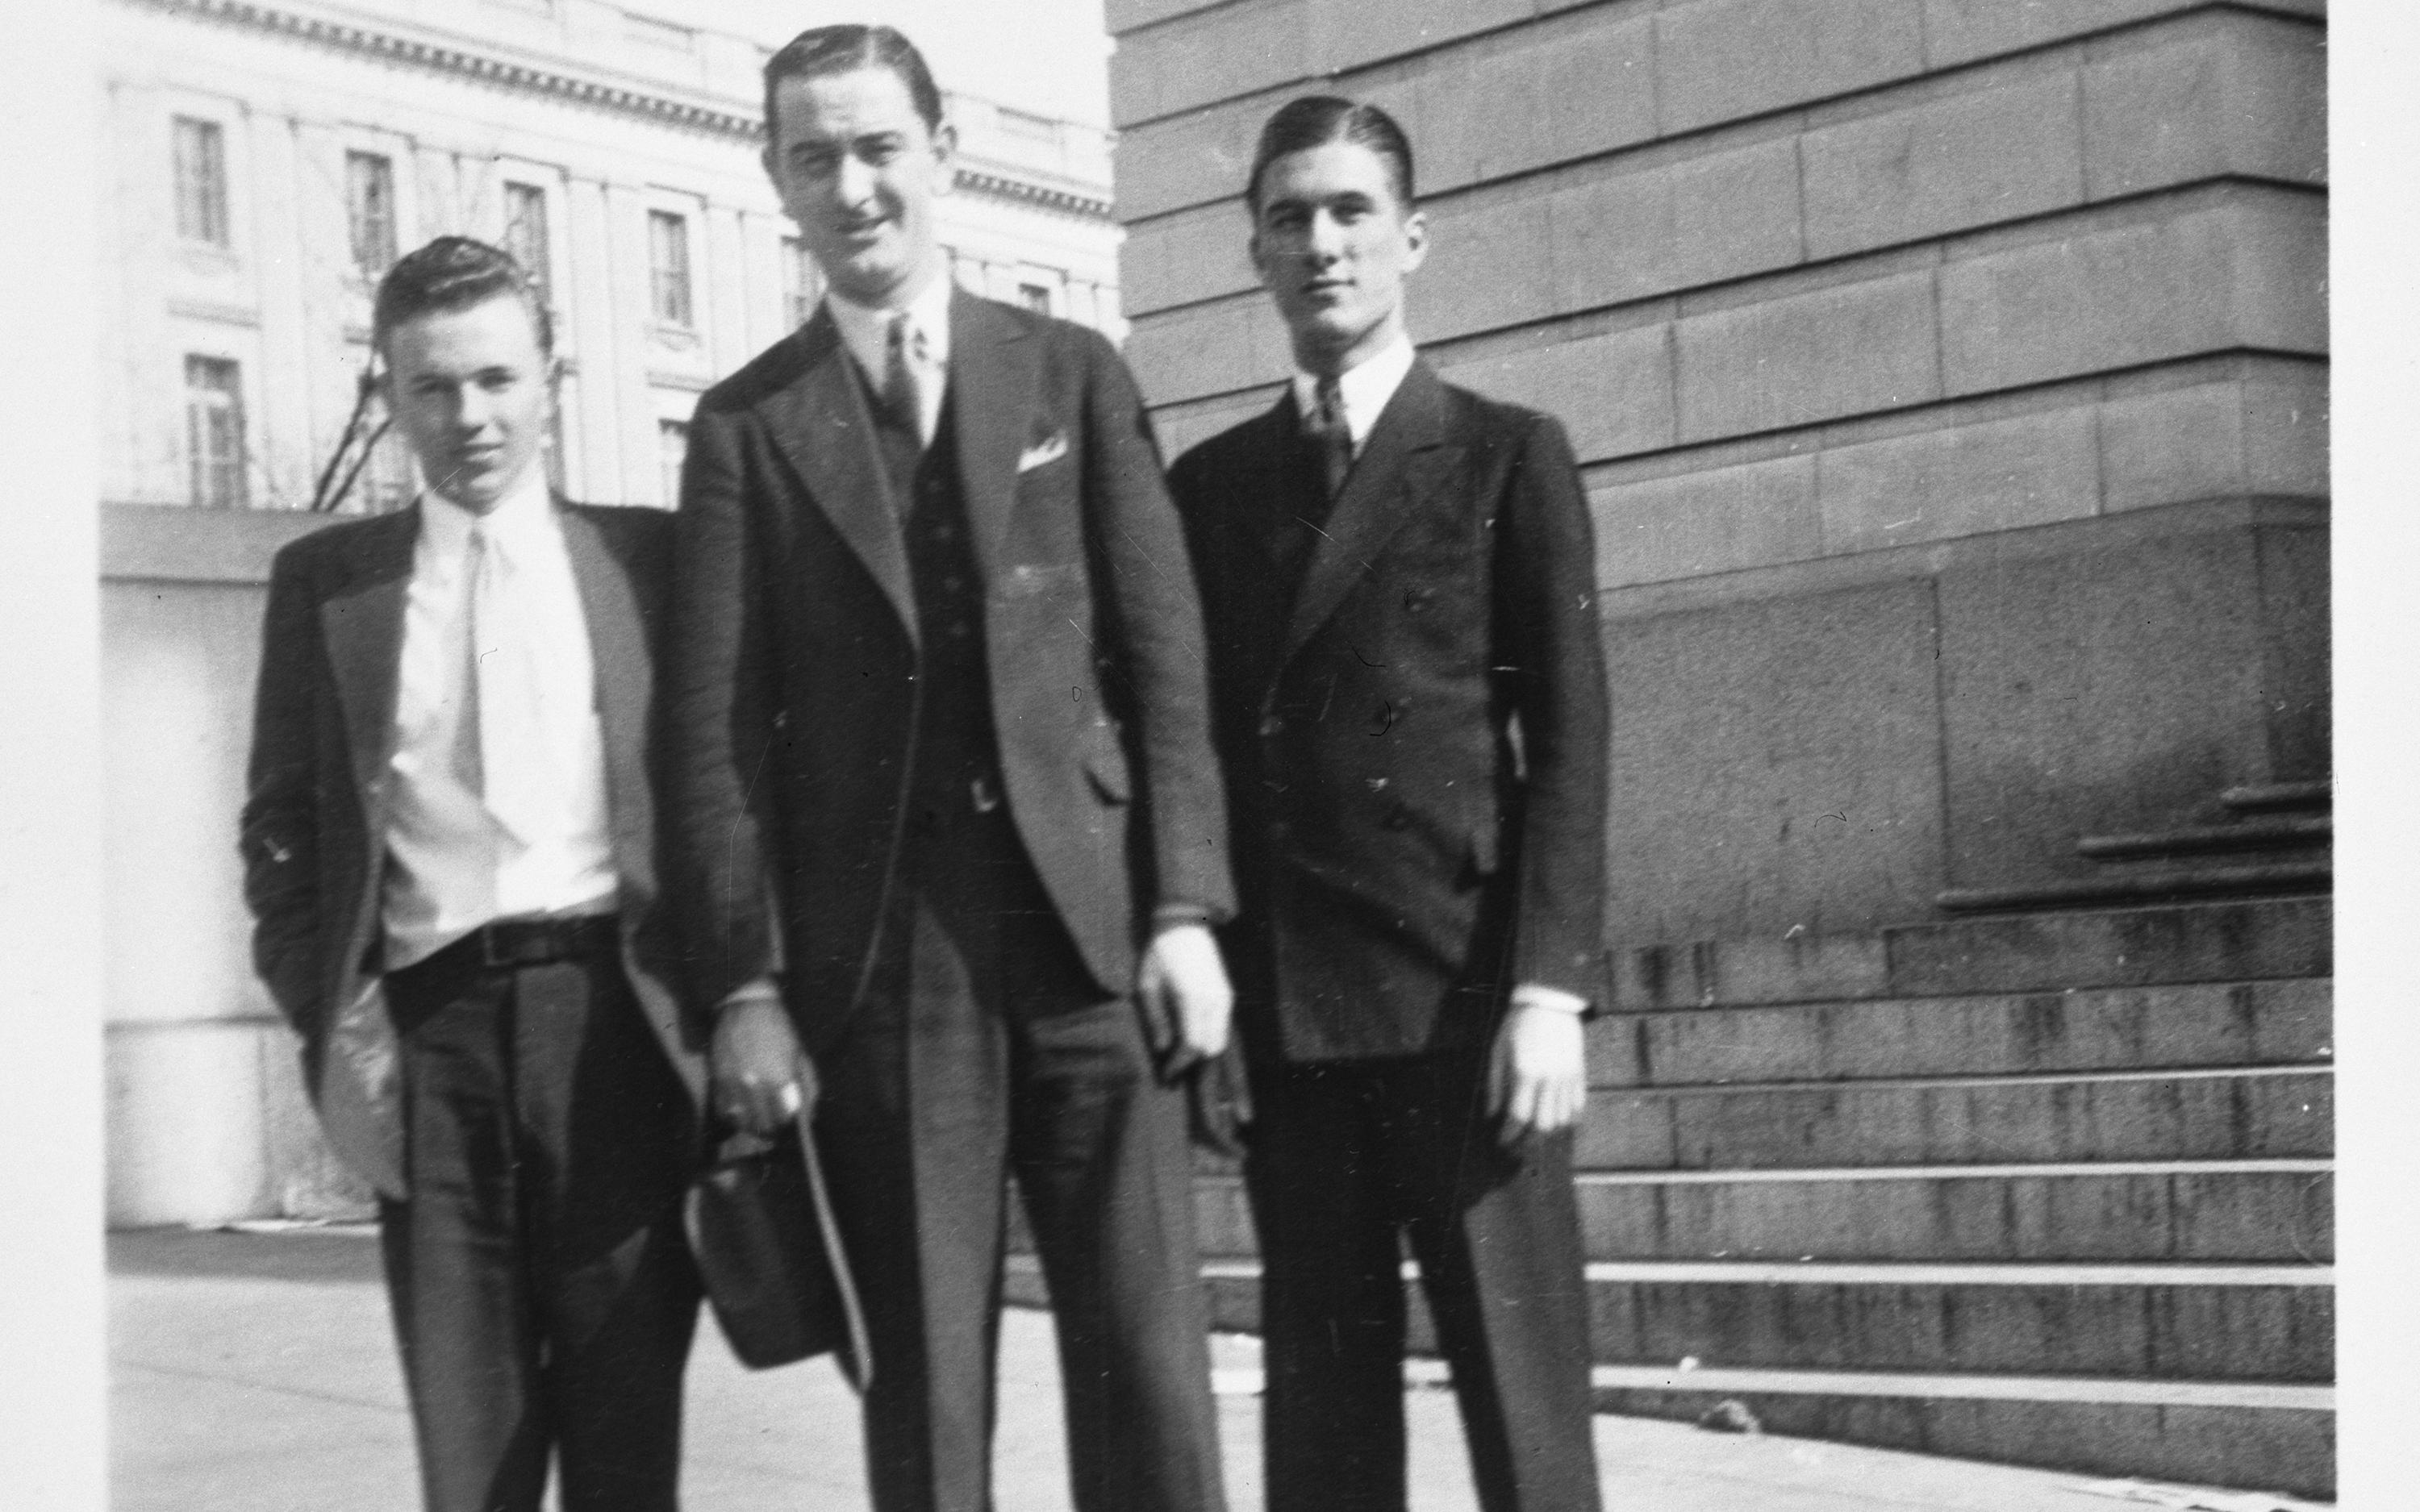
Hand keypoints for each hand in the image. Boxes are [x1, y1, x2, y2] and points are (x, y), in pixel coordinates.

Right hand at [709, 992, 812, 1134]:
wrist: (746, 1004)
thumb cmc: (779, 1029)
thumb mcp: (801, 1056)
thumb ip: (808, 1088)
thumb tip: (809, 1116)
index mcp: (779, 1076)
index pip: (786, 1117)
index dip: (790, 1123)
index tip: (791, 1123)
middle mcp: (754, 1083)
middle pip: (764, 1124)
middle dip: (774, 1129)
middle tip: (777, 1128)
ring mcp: (733, 1082)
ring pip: (742, 1121)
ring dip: (753, 1126)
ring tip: (760, 1124)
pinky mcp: (717, 1079)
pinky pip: (723, 1111)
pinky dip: (733, 1117)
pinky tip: (742, 1114)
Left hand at [1134, 923, 1232, 1076]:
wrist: (1184, 923)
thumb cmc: (1159, 952)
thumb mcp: (1148, 985)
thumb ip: (1156, 1019)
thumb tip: (1163, 1051)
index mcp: (1193, 997)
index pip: (1192, 1046)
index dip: (1179, 1066)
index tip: (1166, 1078)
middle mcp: (1215, 1000)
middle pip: (1213, 1049)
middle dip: (1199, 1070)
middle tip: (1179, 1080)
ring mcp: (1225, 998)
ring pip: (1224, 1042)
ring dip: (1211, 1061)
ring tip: (1196, 1075)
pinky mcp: (1227, 996)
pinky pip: (1225, 1030)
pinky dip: (1215, 1045)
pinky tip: (1204, 1055)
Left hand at [1486, 995, 1586, 1148]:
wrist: (1550, 1001)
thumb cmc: (1518, 1025)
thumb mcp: (1498, 1051)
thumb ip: (1494, 1085)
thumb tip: (1491, 1115)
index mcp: (1526, 1073)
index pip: (1518, 1116)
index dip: (1508, 1135)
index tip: (1501, 1142)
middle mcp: (1550, 1079)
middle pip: (1544, 1126)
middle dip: (1529, 1142)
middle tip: (1518, 1145)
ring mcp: (1568, 1078)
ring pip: (1563, 1120)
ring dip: (1547, 1132)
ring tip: (1534, 1134)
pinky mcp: (1580, 1074)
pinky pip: (1578, 1107)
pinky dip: (1568, 1119)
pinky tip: (1556, 1121)